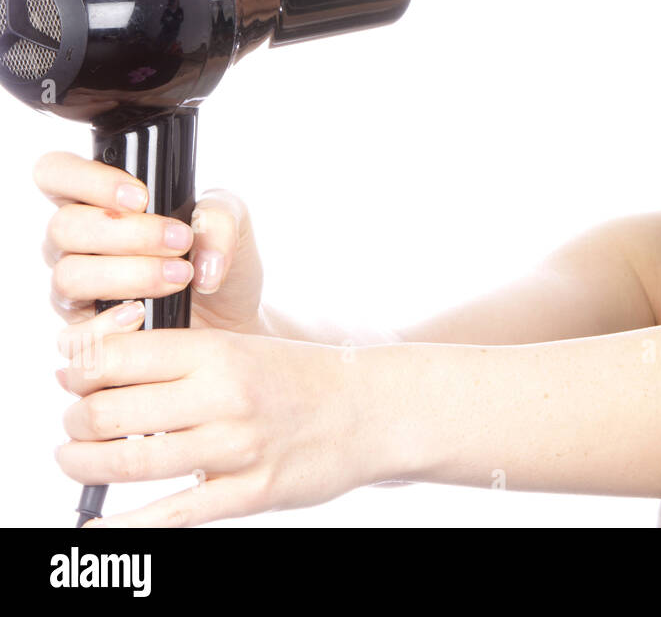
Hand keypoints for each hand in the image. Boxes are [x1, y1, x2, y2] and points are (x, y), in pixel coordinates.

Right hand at [36, 151, 266, 334]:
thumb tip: (198, 247)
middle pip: (64, 227)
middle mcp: (76, 243)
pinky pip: (73, 333)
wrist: (230, 317)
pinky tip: (144, 315)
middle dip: (129, 234)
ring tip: (181, 276)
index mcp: (98, 201)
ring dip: (130, 275)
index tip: (141, 198)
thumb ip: (218, 215)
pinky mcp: (83, 330)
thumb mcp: (231, 223)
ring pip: (69, 276)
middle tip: (179, 241)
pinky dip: (111, 323)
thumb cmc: (215, 260)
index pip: (56, 173)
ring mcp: (75, 288)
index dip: (87, 180)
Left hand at [54, 303, 374, 526]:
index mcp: (217, 351)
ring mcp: (237, 446)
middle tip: (75, 426)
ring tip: (77, 460)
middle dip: (74, 423)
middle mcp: (224, 395)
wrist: (372, 409)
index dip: (76, 370)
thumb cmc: (298, 379)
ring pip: (129, 461)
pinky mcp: (251, 491)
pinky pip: (173, 514)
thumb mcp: (240, 347)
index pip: (113, 357)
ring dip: (84, 465)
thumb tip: (88, 370)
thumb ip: (175, 357)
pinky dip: (127, 527)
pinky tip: (100, 527)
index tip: (72, 380)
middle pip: (107, 412)